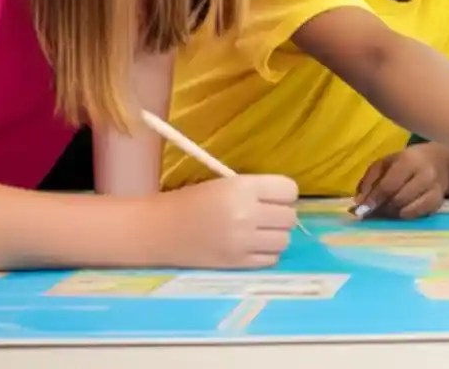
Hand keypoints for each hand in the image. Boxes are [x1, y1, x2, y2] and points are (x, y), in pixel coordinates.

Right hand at [148, 175, 297, 268]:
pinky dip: (266, 253)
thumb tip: (289, 200)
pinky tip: (251, 246)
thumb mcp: (226, 184)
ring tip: (258, 232)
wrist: (158, 231)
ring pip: (284, 240)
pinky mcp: (237, 263)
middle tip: (265, 216)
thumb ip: (258, 190)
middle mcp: (247, 215)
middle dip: (281, 215)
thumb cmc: (191, 202)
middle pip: (290, 217)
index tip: (274, 198)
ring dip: (276, 236)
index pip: (289, 190)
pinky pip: (271, 259)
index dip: (284, 194)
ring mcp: (243, 242)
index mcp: (243, 188)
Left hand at [353, 145, 448, 219]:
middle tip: (373, 210)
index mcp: (409, 161)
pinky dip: (405, 215)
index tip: (361, 210)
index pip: (388, 185)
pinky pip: (417, 215)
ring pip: (408, 210)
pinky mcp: (439, 202)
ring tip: (386, 209)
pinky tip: (400, 210)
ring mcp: (435, 190)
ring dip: (392, 213)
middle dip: (382, 208)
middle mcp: (426, 175)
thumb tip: (359, 202)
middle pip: (398, 200)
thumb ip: (370, 180)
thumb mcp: (385, 163)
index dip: (374, 200)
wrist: (437, 162)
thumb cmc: (405, 162)